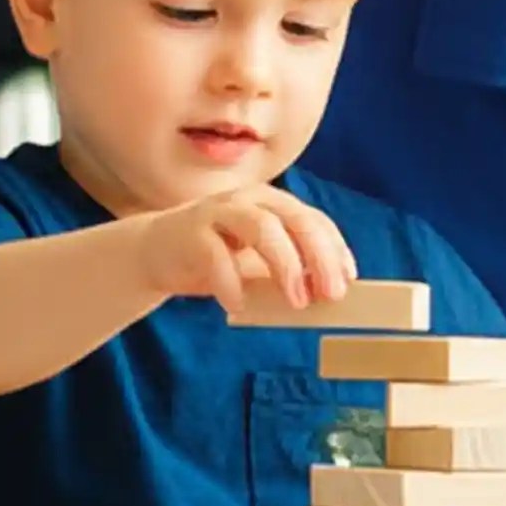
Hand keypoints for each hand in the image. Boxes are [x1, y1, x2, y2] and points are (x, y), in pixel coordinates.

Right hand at [140, 184, 355, 311]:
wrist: (156, 253)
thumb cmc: (218, 258)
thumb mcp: (260, 265)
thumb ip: (291, 273)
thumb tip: (328, 296)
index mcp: (273, 203)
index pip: (313, 220)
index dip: (335, 248)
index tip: (348, 280)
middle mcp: (250, 200)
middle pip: (295, 220)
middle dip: (318, 257)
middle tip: (331, 294)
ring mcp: (219, 211)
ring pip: (262, 229)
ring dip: (286, 266)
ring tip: (297, 301)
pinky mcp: (191, 231)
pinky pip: (216, 255)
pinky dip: (232, 282)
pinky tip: (239, 305)